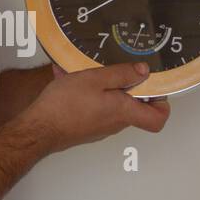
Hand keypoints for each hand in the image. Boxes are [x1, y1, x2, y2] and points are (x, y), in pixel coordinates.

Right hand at [19, 62, 170, 153]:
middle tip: (116, 70)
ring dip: (103, 86)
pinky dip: (87, 92)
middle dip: (127, 86)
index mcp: (124, 112)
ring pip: (111, 104)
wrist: (38, 129)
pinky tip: (69, 78)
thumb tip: (144, 72)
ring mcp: (100, 127)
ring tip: (85, 71)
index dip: (161, 103)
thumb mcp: (95, 79)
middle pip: (134, 107)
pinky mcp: (85, 126)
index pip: (158, 119)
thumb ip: (122, 74)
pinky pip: (93, 106)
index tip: (153, 85)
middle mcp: (115, 123)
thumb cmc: (65, 106)